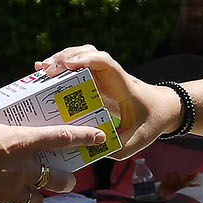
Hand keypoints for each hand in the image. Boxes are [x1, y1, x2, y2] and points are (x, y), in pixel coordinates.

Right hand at [0, 92, 104, 202]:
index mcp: (20, 143)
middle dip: (65, 180)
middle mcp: (20, 170)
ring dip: (36, 198)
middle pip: (56, 179)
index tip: (100, 137)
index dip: (84, 137)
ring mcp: (6, 193)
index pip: (62, 137)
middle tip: (66, 178)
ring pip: (35, 201)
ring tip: (32, 194)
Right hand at [36, 45, 181, 158]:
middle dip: (65, 58)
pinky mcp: (96, 80)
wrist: (162, 109)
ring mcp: (103, 75)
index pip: (106, 63)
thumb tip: (86, 149)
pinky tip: (43, 72)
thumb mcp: (135, 141)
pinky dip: (60, 66)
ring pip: (81, 55)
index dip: (87, 60)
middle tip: (46, 71)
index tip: (69, 66)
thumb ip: (114, 148)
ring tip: (40, 69)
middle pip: (88, 53)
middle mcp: (111, 74)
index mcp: (122, 85)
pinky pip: (77, 66)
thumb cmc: (150, 123)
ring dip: (60, 59)